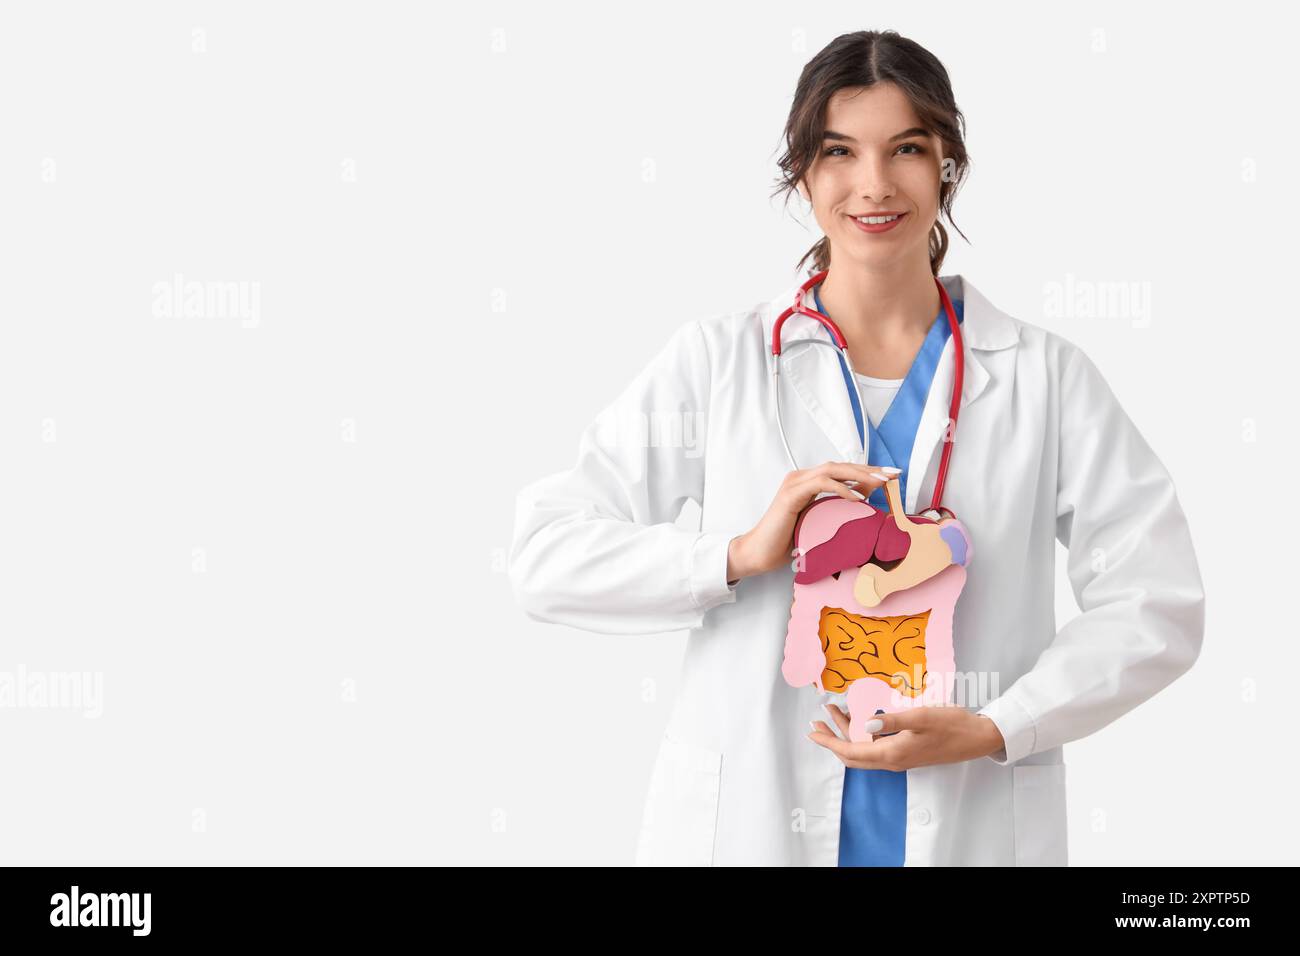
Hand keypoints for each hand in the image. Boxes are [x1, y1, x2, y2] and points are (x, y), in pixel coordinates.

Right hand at [726, 461, 900, 581]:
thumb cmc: (786, 542)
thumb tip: (864, 505)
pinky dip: (841, 489)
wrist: (758, 553)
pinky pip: (820, 484)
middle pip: (841, 465)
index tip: (891, 476)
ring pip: (832, 470)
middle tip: (894, 474)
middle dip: (869, 469)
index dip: (867, 471)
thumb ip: (835, 510)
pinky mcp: (790, 495)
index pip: (842, 471)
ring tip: (881, 482)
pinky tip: (858, 498)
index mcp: (807, 482)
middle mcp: (800, 478)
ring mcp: (794, 484)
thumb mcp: (818, 523)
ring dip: (860, 475)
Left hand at [808, 704, 1005, 770]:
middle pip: (853, 754)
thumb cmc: (951, 725)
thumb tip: (864, 725)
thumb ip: (891, 721)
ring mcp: (900, 758)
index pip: (850, 751)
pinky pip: (876, 747)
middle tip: (817, 722)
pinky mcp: (907, 753)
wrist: (977, 738)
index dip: (829, 741)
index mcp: (892, 754)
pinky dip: (863, 735)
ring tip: (834, 712)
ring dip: (847, 733)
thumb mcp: (921, 717)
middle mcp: (892, 760)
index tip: (812, 732)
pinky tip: (862, 719)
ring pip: (864, 750)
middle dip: (832, 738)